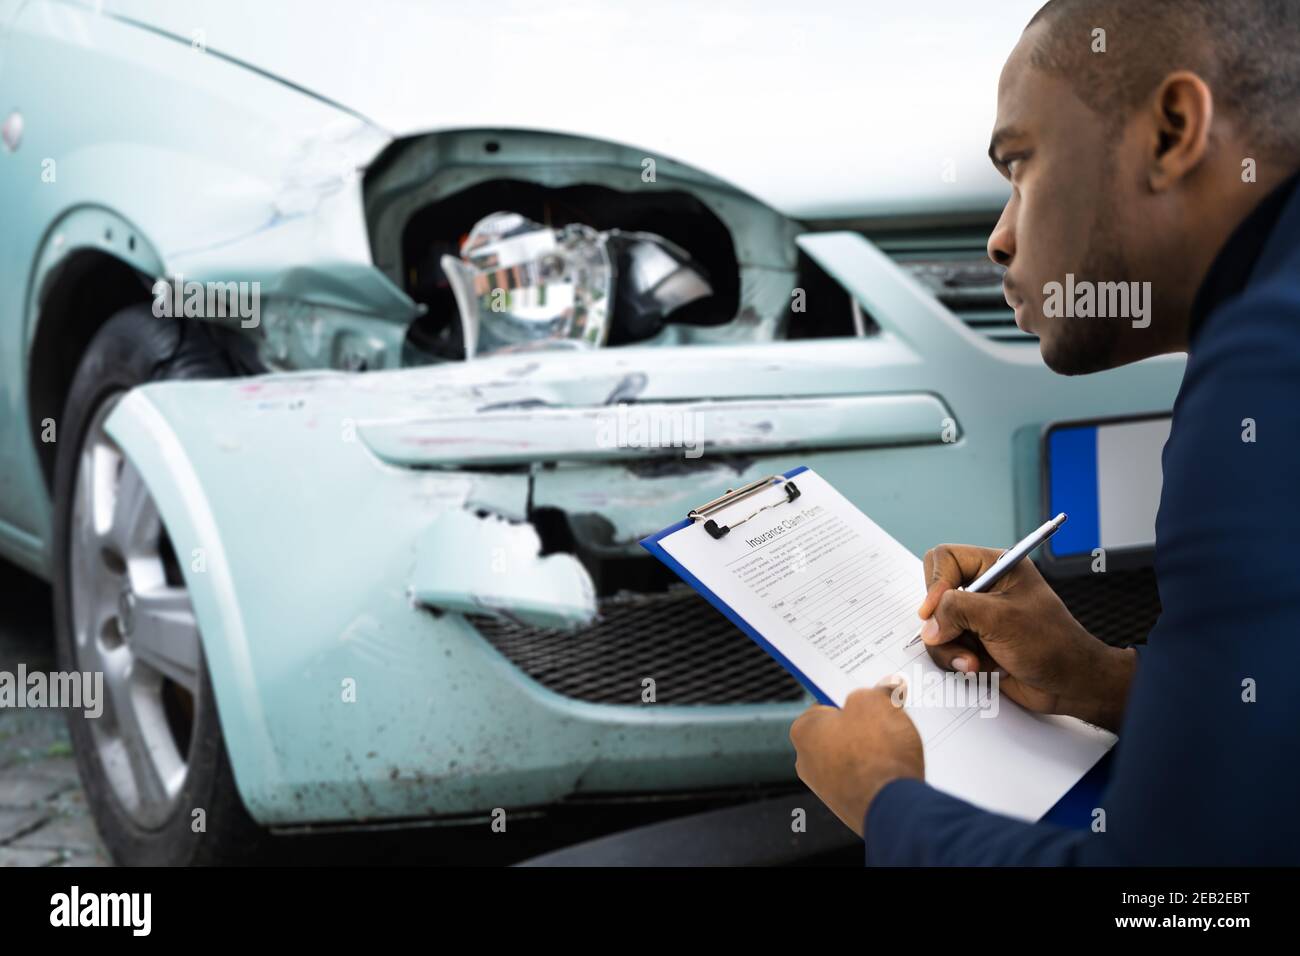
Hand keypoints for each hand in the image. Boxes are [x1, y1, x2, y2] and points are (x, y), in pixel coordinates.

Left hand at [790, 682, 923, 835]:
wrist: (892, 806)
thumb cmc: (876, 751)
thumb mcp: (878, 702)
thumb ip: (879, 691)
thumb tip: (888, 688)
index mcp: (804, 730)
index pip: (825, 703)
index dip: (851, 696)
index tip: (870, 695)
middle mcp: (807, 761)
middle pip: (839, 731)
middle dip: (862, 724)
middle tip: (887, 717)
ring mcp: (826, 788)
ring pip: (852, 757)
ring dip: (872, 750)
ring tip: (895, 744)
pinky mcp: (847, 806)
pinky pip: (862, 780)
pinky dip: (876, 773)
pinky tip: (894, 768)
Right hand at [918, 544, 1135, 731]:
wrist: (1070, 685)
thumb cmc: (1051, 645)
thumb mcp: (1001, 619)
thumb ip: (957, 610)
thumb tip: (929, 624)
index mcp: (997, 566)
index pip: (946, 559)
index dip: (935, 583)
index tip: (933, 612)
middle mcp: (984, 589)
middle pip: (935, 593)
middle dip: (941, 620)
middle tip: (955, 635)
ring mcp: (977, 618)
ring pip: (936, 625)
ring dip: (950, 647)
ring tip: (974, 661)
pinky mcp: (974, 643)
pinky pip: (945, 647)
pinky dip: (956, 660)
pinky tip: (979, 668)